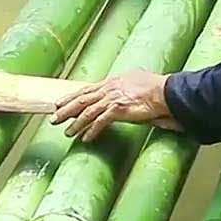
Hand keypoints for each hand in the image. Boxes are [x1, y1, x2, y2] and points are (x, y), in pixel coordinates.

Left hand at [52, 70, 171, 141]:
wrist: (166, 92)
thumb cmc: (156, 88)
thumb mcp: (136, 82)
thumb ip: (125, 86)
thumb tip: (122, 90)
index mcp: (112, 82)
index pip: (86, 90)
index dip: (71, 97)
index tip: (60, 103)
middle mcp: (110, 88)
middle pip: (82, 99)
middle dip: (66, 110)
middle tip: (54, 118)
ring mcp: (113, 98)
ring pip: (87, 112)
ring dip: (76, 123)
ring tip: (67, 133)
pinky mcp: (118, 109)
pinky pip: (100, 122)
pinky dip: (92, 131)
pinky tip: (86, 138)